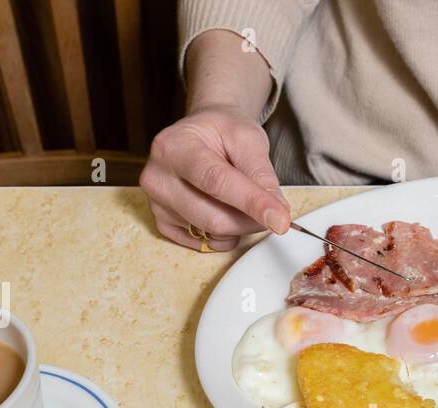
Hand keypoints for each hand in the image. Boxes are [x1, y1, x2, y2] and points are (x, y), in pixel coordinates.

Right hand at [139, 105, 291, 251]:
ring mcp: (156, 203)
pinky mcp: (162, 223)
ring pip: (212, 233)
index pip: (216, 181)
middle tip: (270, 206)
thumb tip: (277, 214)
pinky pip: (204, 244)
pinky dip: (225, 235)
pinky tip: (225, 211)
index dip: (251, 202)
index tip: (281, 219)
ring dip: (240, 226)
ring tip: (242, 200)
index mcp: (174, 146)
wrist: (201, 134)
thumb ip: (262, 175)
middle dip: (251, 218)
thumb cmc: (222, 133)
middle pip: (214, 216)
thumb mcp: (248, 139)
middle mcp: (157, 176)